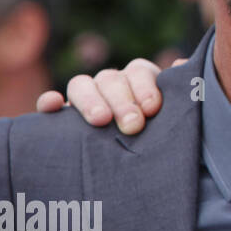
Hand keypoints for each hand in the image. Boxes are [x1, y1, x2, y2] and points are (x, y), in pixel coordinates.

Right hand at [35, 57, 178, 133]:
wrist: (138, 164)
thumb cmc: (161, 136)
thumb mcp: (176, 118)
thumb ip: (181, 93)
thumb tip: (181, 65)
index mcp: (140, 80)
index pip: (139, 71)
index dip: (146, 87)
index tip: (153, 109)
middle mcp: (112, 84)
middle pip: (112, 79)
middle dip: (123, 101)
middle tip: (133, 125)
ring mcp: (86, 97)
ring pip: (81, 84)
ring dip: (90, 100)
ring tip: (101, 120)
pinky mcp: (62, 116)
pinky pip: (51, 103)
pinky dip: (50, 102)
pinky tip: (53, 107)